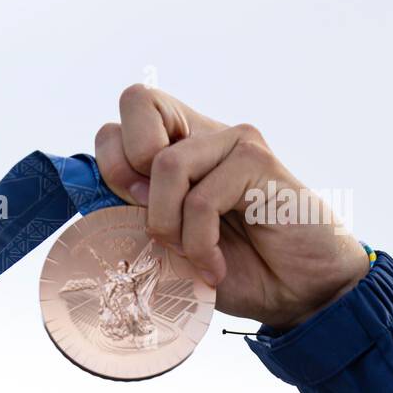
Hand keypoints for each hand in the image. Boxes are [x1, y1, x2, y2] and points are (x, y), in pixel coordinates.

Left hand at [94, 84, 371, 329]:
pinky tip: (214, 267)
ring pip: (165, 165)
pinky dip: (199, 245)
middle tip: (155, 220)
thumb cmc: (231, 267)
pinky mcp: (258, 160)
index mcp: (174, 147)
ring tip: (191, 257)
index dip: (110, 166)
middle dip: (127, 168)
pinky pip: (201, 199)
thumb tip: (97, 191)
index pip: (118, 122)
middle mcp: (201, 132)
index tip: (132, 213)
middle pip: (136, 100)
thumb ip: (134, 212)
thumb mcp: (166, 244)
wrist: (296, 292)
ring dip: (166, 226)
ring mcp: (232, 141)